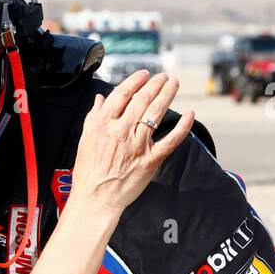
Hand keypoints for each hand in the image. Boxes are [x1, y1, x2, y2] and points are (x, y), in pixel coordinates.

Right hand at [70, 70, 192, 213]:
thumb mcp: (85, 139)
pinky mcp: (150, 160)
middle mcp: (121, 131)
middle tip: (164, 76)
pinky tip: (189, 113)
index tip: (144, 74)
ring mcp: (137, 145)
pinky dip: (182, 126)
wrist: (96, 199)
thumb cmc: (88, 172)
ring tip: (174, 84)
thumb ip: (93, 117)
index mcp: (103, 124)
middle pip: (142, 99)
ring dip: (168, 95)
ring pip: (156, 113)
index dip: (135, 80)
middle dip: (156, 84)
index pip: (121, 94)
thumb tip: (99, 99)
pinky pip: (171, 140)